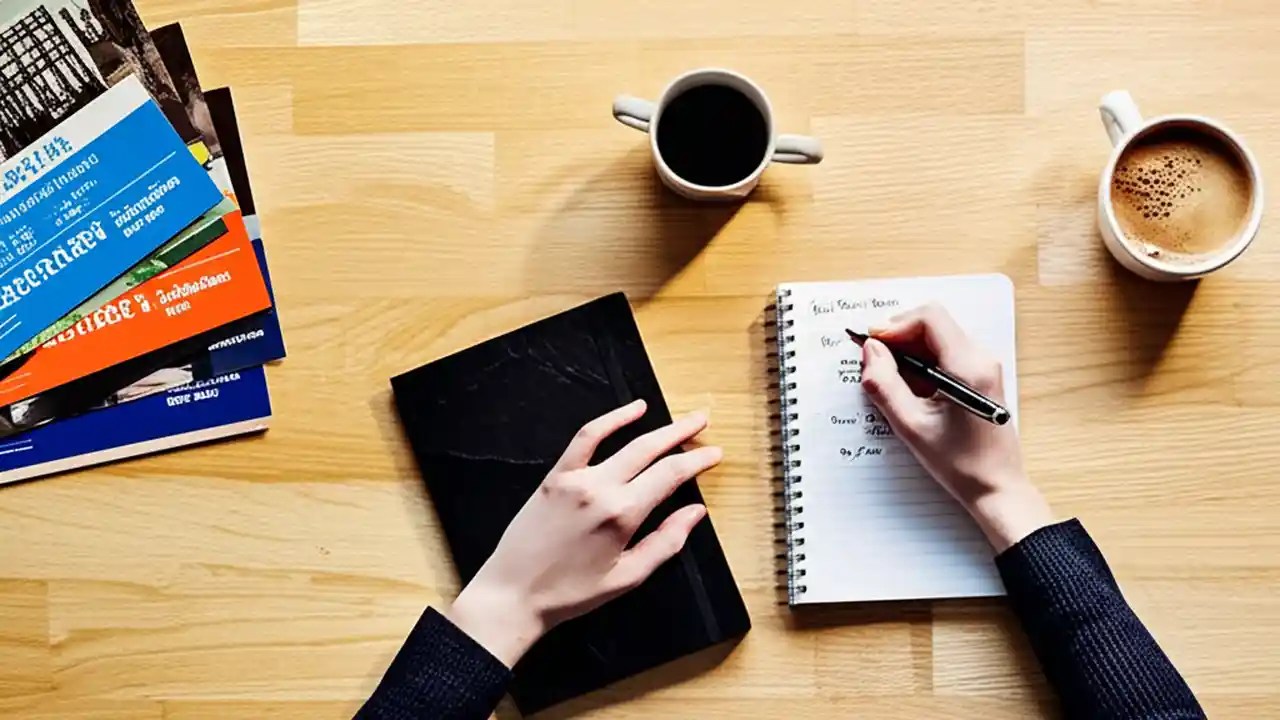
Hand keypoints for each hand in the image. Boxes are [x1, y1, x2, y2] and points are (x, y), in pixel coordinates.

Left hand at [447, 400, 719, 666]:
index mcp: (622, 515)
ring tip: (678, 419)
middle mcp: (600, 489)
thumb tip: (695, 513)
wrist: (514, 593)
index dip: (696, 462)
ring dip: (655, 426)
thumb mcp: (627, 576)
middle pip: (651, 450)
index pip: (669, 476)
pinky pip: (585, 438)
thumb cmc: (570, 592)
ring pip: (624, 441)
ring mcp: (575, 478)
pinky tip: (631, 410)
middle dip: (682, 434)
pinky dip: (610, 420)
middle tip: (703, 422)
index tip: (713, 453)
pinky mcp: (555, 476)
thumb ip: (665, 542)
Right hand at [859, 303, 1053, 551]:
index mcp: (968, 367)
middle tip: (874, 361)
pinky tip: (909, 387)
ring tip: (889, 379)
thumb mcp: (911, 425)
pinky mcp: (981, 377)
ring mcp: (984, 367)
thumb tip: (870, 351)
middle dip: (899, 336)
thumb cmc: (959, 464)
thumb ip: (885, 384)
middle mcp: (981, 359)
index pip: (929, 318)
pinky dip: (922, 361)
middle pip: (933, 324)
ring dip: (909, 350)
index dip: (894, 325)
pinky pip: (946, 353)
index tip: (872, 345)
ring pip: (938, 337)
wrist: (996, 488)